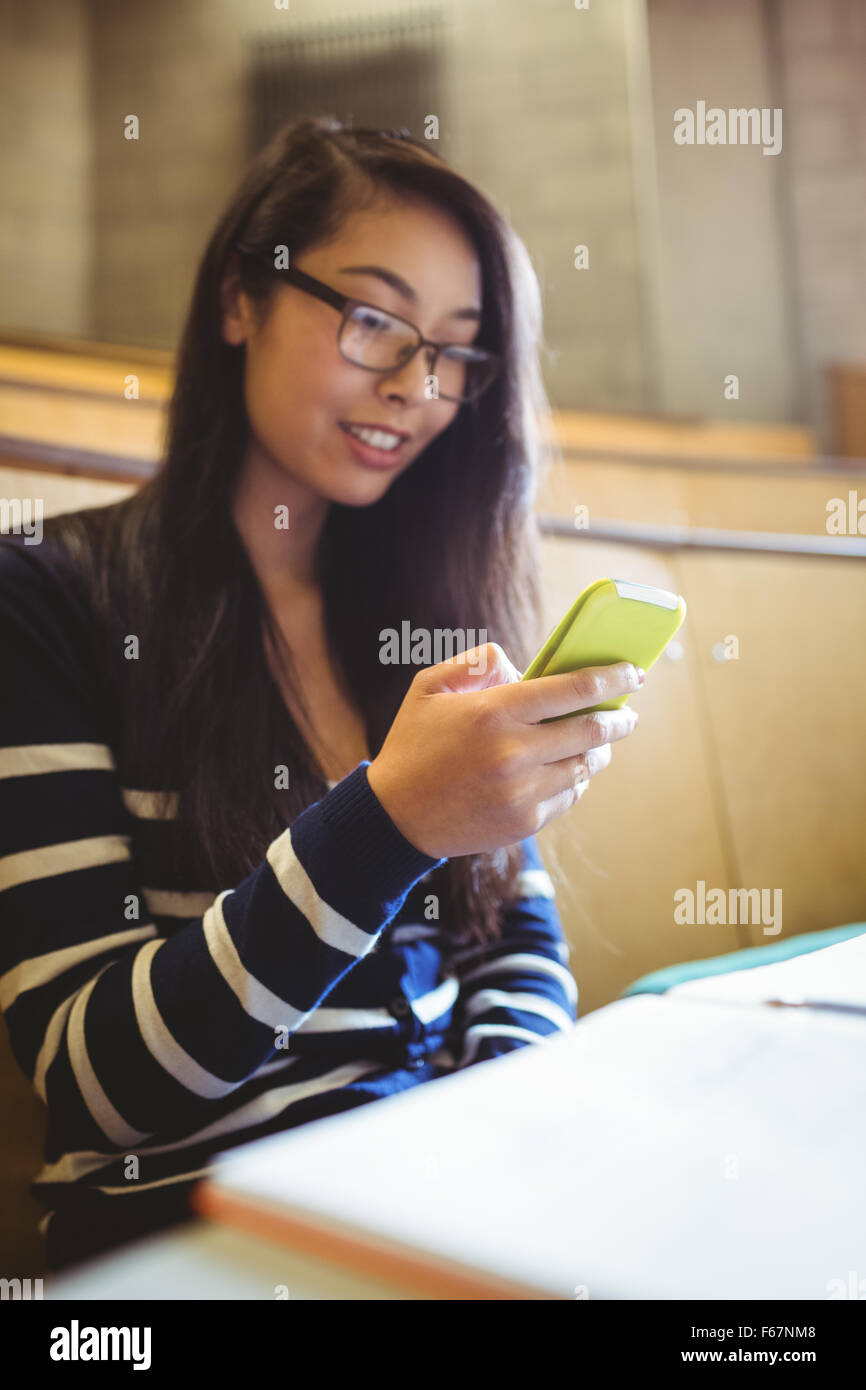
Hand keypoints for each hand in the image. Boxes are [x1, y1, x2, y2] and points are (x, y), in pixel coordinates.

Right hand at [366, 644, 641, 857]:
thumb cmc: (413, 744)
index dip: (612, 678)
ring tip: (598, 741)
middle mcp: (514, 752)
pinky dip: (576, 779)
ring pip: (586, 765)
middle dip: (619, 717)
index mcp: (494, 711)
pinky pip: (569, 795)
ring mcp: (522, 791)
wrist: (394, 817)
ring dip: (599, 750)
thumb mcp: (429, 687)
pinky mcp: (524, 823)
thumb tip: (523, 666)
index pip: (574, 688)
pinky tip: (570, 770)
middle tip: (627, 712)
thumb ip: (477, 663)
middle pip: (592, 729)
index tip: (632, 673)